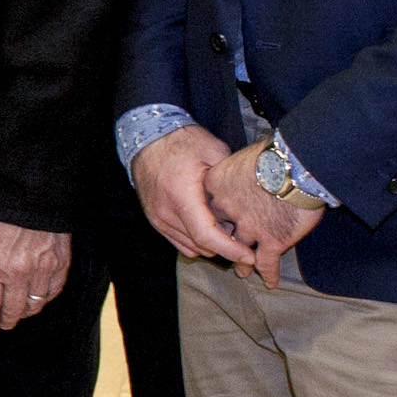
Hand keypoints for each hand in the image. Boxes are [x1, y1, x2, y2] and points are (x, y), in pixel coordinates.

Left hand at [0, 219, 71, 339]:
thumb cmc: (1, 211)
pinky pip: (54, 292)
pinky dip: (46, 298)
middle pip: (12, 310)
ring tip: (21, 314)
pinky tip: (41, 299)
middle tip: (3, 325)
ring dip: (26, 312)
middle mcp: (17, 273)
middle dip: (6, 321)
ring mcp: (42, 270)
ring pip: (34, 304)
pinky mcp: (60, 263)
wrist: (34, 191)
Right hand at [131, 126, 260, 267]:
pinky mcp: (156, 221)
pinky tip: (210, 227)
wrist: (147, 139)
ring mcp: (158, 219)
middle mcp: (166, 212)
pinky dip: (197, 242)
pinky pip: (180, 243)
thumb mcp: (212, 150)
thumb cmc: (181, 143)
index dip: (230, 250)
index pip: (206, 235)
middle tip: (245, 236)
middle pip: (201, 246)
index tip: (249, 257)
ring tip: (227, 229)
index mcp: (181, 195)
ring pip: (191, 247)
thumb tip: (248, 199)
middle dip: (225, 247)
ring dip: (211, 245)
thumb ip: (230, 177)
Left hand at [203, 143, 326, 288]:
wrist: (298, 166)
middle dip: (223, 241)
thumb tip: (248, 165)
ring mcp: (249, 227)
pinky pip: (266, 263)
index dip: (215, 214)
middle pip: (220, 229)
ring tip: (243, 271)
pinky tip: (270, 281)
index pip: (209, 203)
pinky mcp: (272, 240)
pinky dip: (269, 273)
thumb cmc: (276, 153)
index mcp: (217, 185)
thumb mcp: (247, 154)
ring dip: (243, 262)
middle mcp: (228, 209)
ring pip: (240, 251)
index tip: (218, 219)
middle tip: (224, 249)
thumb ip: (241, 167)